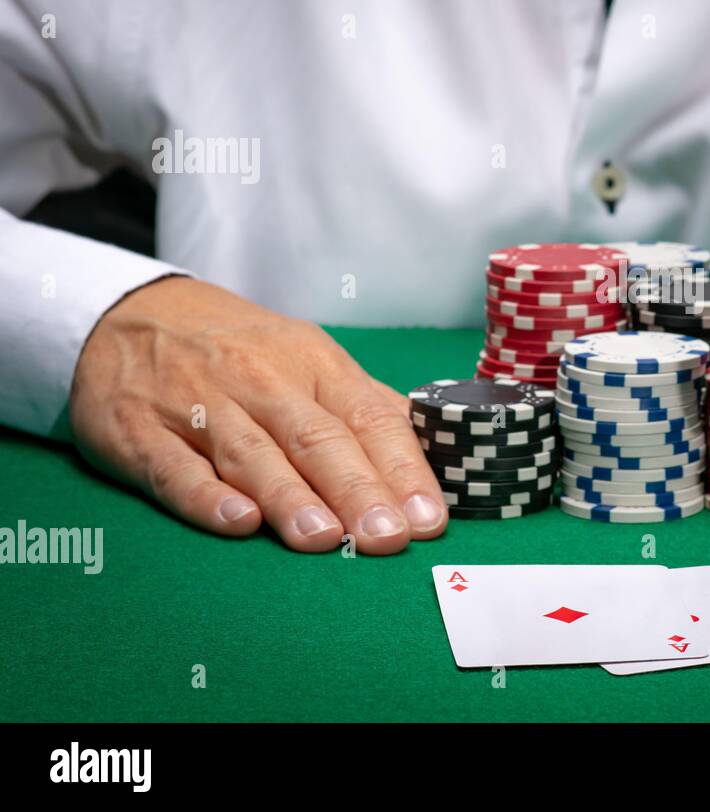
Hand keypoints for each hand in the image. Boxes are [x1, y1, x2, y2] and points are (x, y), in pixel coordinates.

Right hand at [69, 276, 446, 552]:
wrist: (133, 315)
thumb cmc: (243, 351)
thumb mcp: (309, 358)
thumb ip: (365, 406)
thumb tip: (432, 449)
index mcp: (314, 363)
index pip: (369, 419)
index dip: (402, 469)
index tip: (428, 518)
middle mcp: (262, 381)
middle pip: (318, 440)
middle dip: (357, 491)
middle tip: (388, 537)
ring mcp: (200, 406)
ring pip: (253, 456)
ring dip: (291, 500)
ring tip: (324, 540)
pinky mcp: (143, 433)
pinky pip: (178, 469)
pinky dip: (208, 497)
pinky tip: (238, 523)